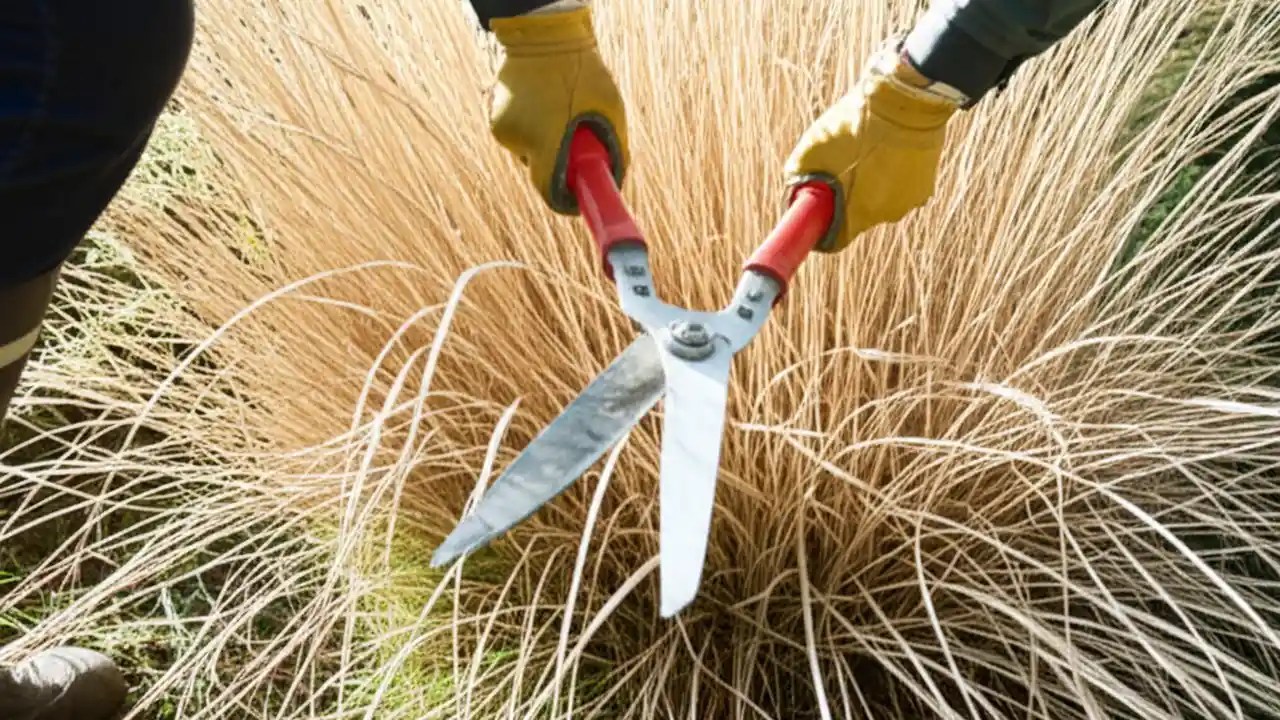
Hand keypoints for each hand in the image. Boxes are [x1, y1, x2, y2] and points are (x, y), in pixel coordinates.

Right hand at [488, 7, 628, 214]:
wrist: (543, 33)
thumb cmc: (581, 69)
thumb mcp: (609, 110)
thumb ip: (615, 150)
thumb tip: (616, 180)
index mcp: (543, 141)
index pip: (550, 192)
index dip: (568, 199)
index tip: (581, 196)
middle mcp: (517, 140)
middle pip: (541, 172)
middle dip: (562, 165)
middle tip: (580, 143)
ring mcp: (503, 128)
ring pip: (530, 153)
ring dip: (547, 144)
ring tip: (562, 114)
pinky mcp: (496, 117)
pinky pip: (520, 136)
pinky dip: (535, 129)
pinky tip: (546, 106)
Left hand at [782, 44, 961, 251]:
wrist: (906, 100)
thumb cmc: (856, 124)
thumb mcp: (812, 147)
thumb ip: (798, 175)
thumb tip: (795, 190)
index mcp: (858, 214)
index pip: (835, 241)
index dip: (822, 228)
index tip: (817, 212)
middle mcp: (886, 215)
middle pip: (858, 218)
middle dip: (847, 199)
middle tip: (841, 170)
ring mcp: (909, 201)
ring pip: (880, 202)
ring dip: (871, 186)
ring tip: (867, 155)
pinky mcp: (924, 186)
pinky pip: (900, 189)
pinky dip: (892, 176)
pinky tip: (888, 152)